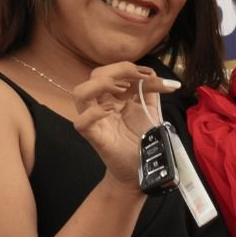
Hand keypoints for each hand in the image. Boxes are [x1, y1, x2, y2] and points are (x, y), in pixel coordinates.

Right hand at [70, 63, 172, 189]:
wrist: (143, 169)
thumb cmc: (144, 140)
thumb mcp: (151, 110)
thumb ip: (151, 91)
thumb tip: (156, 73)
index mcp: (114, 97)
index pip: (111, 72)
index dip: (128, 67)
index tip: (149, 74)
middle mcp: (101, 105)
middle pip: (94, 76)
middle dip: (117, 70)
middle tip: (137, 78)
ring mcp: (96, 121)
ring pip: (80, 93)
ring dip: (100, 85)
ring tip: (122, 89)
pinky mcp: (94, 138)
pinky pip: (82, 122)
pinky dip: (94, 113)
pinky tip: (111, 111)